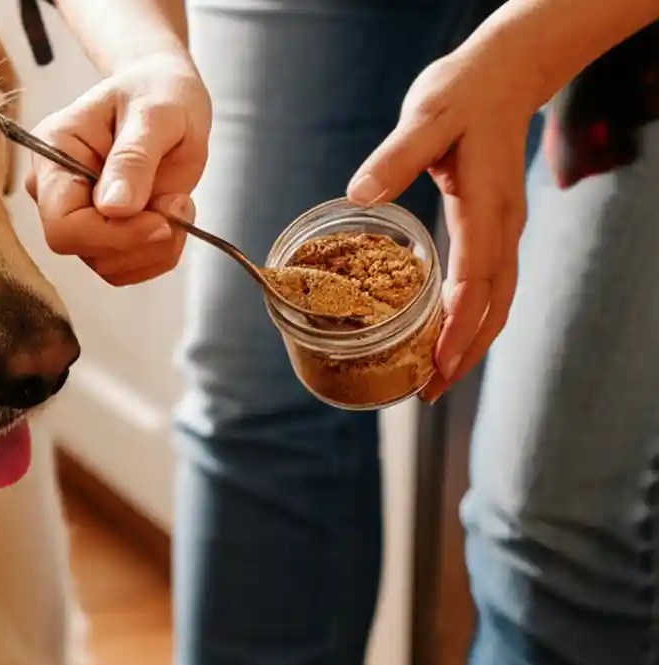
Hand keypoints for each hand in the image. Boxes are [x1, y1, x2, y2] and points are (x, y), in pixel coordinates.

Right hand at [26, 52, 211, 285]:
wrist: (165, 94)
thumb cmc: (157, 93)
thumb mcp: (155, 114)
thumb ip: (134, 158)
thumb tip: (114, 207)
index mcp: (54, 151)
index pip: (62, 222)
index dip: (112, 233)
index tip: (160, 219)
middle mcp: (55, 189)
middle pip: (82, 248)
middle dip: (139, 240)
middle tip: (179, 204)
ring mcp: (77, 215)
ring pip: (108, 266)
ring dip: (155, 247)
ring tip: (179, 203)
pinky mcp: (102, 233)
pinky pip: (126, 268)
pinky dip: (159, 253)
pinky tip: (173, 217)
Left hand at [346, 46, 544, 402]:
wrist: (503, 74)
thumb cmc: (462, 94)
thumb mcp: (424, 118)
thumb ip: (396, 158)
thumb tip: (360, 194)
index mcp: (485, 205)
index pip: (474, 278)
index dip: (456, 324)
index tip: (437, 359)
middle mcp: (503, 225)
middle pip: (493, 305)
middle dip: (463, 351)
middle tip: (429, 391)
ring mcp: (504, 229)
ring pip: (497, 302)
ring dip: (470, 343)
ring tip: (436, 380)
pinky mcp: (495, 228)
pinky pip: (491, 285)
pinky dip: (473, 319)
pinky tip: (446, 337)